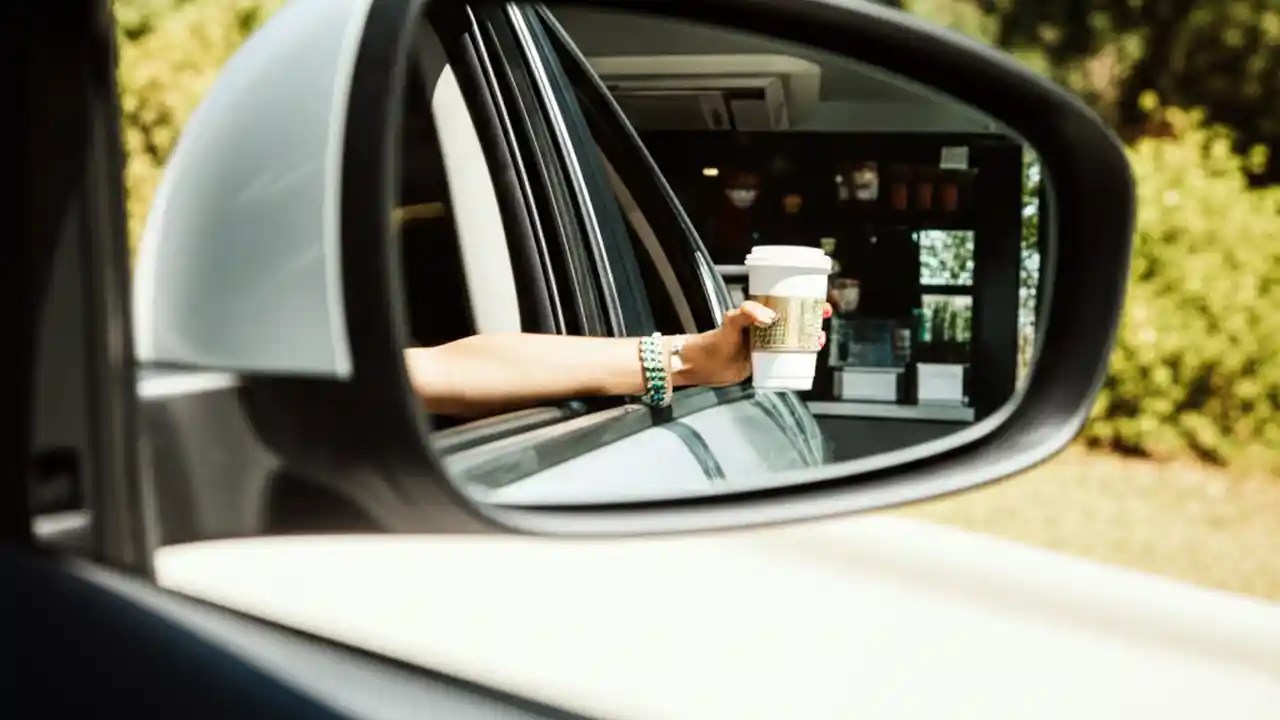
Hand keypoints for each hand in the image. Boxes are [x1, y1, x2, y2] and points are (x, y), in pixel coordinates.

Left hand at [676, 301, 830, 387]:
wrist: (704, 366)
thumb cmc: (713, 340)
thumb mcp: (730, 320)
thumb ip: (746, 313)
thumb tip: (768, 317)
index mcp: (759, 314)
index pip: (788, 303)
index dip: (805, 302)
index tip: (818, 303)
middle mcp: (766, 329)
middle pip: (797, 321)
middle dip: (813, 320)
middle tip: (822, 320)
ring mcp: (767, 346)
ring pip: (796, 341)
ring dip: (810, 339)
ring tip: (818, 340)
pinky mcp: (766, 363)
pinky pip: (788, 360)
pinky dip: (801, 358)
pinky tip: (808, 358)